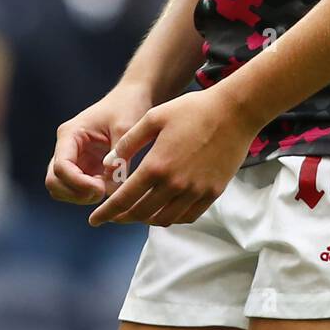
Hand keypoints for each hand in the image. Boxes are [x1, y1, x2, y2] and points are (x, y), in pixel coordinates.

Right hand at [45, 81, 153, 205]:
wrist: (131, 98)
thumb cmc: (127, 107)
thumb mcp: (126, 128)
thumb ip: (119, 158)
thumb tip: (110, 189)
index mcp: (70, 134)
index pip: (61, 167)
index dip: (77, 184)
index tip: (101, 188)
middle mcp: (66, 147)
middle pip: (54, 182)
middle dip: (76, 193)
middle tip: (102, 192)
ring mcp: (73, 159)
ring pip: (62, 189)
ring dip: (81, 196)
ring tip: (106, 189)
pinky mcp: (83, 167)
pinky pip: (77, 189)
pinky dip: (89, 194)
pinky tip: (109, 186)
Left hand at [88, 87, 257, 227]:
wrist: (234, 112)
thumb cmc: (192, 109)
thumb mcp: (154, 117)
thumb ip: (128, 142)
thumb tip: (108, 163)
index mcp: (156, 166)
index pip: (124, 199)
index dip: (107, 212)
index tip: (94, 219)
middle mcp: (174, 185)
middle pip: (141, 214)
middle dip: (122, 218)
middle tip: (113, 216)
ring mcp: (195, 192)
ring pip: (164, 219)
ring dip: (146, 220)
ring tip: (137, 213)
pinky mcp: (212, 193)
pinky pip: (187, 216)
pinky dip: (171, 218)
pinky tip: (164, 211)